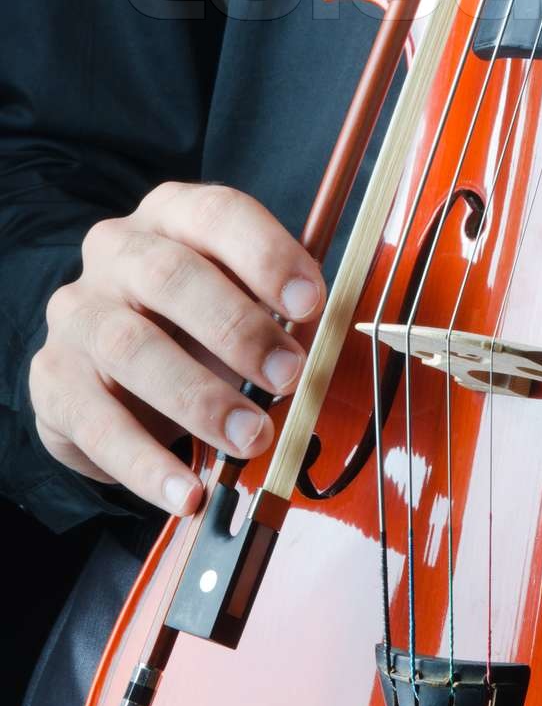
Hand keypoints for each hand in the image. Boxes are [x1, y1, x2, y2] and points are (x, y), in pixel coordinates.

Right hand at [28, 182, 324, 514]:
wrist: (110, 367)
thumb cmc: (194, 323)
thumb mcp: (239, 299)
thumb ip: (279, 309)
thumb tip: (326, 337)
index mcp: (172, 215)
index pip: (217, 214)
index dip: (267, 255)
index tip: (311, 302)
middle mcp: (116, 252)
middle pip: (170, 276)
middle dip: (237, 327)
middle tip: (289, 374)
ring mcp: (77, 314)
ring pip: (130, 348)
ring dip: (200, 399)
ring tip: (253, 438)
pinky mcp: (52, 379)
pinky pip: (97, 424)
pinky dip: (146, 464)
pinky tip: (188, 491)